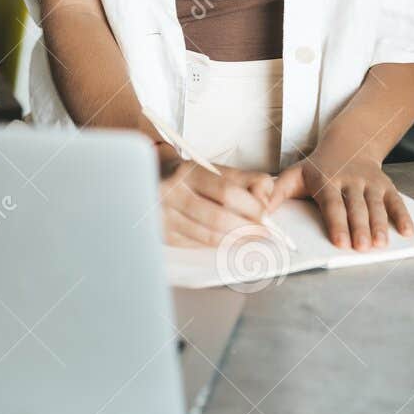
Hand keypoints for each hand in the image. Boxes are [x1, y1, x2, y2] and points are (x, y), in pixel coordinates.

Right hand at [158, 157, 274, 247]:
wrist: (147, 181)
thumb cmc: (187, 176)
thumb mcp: (212, 168)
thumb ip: (243, 179)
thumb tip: (266, 198)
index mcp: (187, 172)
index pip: (226, 191)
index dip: (251, 205)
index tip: (265, 214)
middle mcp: (172, 193)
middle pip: (218, 217)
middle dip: (246, 227)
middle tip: (262, 231)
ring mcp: (165, 217)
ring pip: (208, 236)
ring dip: (235, 239)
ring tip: (250, 237)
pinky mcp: (163, 235)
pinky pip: (197, 244)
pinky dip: (217, 244)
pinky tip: (227, 240)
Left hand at [267, 141, 413, 250]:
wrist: (349, 143)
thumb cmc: (317, 167)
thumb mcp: (294, 175)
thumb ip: (276, 193)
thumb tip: (259, 212)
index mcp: (327, 180)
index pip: (332, 203)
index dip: (337, 222)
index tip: (340, 242)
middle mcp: (351, 180)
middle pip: (356, 207)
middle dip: (360, 227)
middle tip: (363, 248)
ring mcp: (370, 182)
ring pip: (377, 205)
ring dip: (381, 225)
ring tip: (381, 244)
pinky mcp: (386, 185)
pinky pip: (396, 201)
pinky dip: (403, 216)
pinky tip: (407, 233)